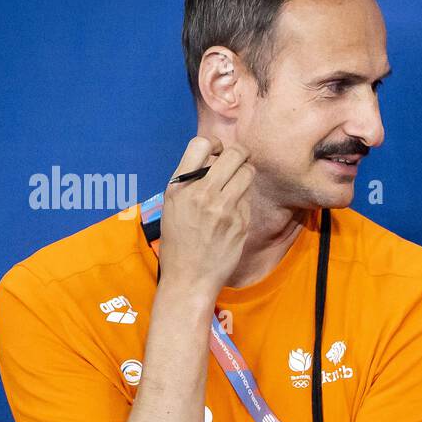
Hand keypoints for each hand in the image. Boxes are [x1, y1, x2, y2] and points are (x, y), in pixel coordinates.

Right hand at [158, 136, 254, 295]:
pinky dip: (244, 201)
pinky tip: (234, 215)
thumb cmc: (179, 243)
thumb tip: (214, 157)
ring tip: (239, 185)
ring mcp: (223, 208)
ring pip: (248, 172)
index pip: (201, 143)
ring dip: (246, 174)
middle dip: (240, 154)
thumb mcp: (172, 206)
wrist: (189, 279)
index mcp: (179, 187)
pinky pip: (249, 199)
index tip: (218, 152)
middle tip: (239, 162)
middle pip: (234, 153)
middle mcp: (201, 194)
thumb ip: (189, 180)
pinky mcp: (240, 223)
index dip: (215, 144)